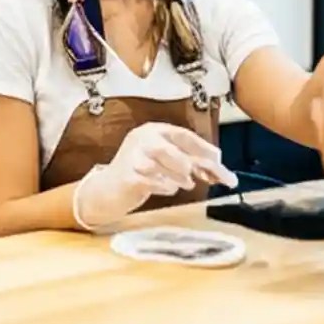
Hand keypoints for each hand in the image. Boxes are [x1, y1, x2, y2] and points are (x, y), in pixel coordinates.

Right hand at [73, 122, 237, 229]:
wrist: (104, 192)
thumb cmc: (137, 174)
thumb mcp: (161, 160)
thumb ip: (185, 159)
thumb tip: (216, 166)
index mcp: (152, 131)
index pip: (183, 135)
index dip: (203, 147)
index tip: (219, 159)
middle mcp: (142, 139)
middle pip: (176, 150)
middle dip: (196, 165)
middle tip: (209, 177)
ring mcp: (134, 157)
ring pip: (168, 166)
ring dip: (181, 178)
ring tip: (187, 183)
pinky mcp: (129, 176)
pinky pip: (157, 182)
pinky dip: (167, 187)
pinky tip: (167, 188)